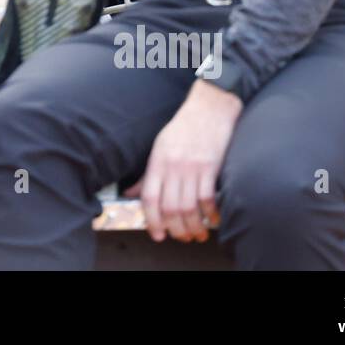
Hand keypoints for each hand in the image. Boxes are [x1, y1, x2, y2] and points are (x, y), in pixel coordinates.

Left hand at [125, 80, 243, 242]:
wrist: (209, 108)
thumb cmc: (184, 127)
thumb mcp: (160, 147)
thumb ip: (147, 174)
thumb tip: (130, 193)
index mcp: (157, 161)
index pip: (149, 197)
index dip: (151, 220)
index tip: (157, 234)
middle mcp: (173, 166)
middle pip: (170, 208)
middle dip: (175, 229)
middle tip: (181, 237)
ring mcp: (192, 167)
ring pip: (189, 207)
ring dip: (194, 226)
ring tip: (198, 233)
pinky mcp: (211, 166)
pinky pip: (208, 198)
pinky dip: (211, 214)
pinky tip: (214, 219)